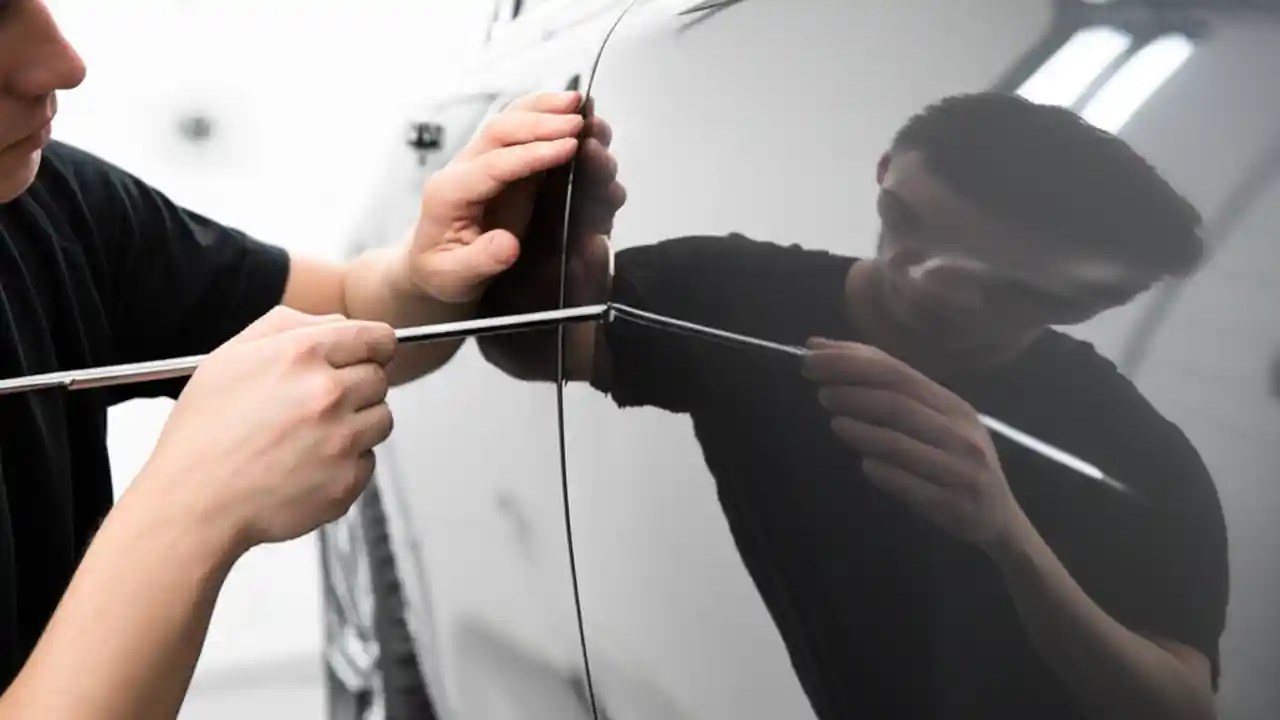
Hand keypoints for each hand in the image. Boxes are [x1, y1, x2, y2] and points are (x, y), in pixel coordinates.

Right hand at [133, 307, 396, 552]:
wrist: (194, 503)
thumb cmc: (205, 433)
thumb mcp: (231, 357)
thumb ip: (288, 326)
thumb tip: (337, 322)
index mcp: (302, 355)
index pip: (379, 338)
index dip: (374, 347)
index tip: (370, 356)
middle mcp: (328, 394)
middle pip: (380, 379)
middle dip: (358, 387)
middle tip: (319, 405)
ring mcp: (342, 440)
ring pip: (381, 419)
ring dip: (356, 424)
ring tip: (310, 436)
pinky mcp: (347, 481)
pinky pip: (368, 462)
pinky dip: (346, 463)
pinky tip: (308, 465)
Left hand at [405, 91, 586, 303]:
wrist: (430, 263)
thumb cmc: (441, 270)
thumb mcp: (454, 277)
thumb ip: (479, 261)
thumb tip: (507, 245)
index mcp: (450, 193)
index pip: (494, 164)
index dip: (533, 154)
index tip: (568, 148)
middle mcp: (463, 169)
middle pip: (501, 131)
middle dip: (542, 122)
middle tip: (579, 122)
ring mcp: (481, 162)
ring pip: (508, 120)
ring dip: (544, 108)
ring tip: (578, 103)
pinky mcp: (498, 164)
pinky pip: (517, 129)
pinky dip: (542, 112)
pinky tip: (565, 108)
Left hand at [802, 337, 1028, 553]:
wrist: (998, 518)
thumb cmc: (955, 462)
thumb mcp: (936, 423)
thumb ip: (894, 394)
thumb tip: (835, 356)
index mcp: (952, 406)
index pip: (898, 373)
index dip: (854, 362)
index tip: (814, 356)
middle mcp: (958, 431)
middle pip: (900, 403)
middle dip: (855, 391)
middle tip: (819, 387)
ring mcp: (957, 468)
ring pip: (903, 443)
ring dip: (864, 430)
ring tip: (834, 421)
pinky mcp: (951, 503)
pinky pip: (911, 484)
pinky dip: (884, 472)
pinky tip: (864, 465)